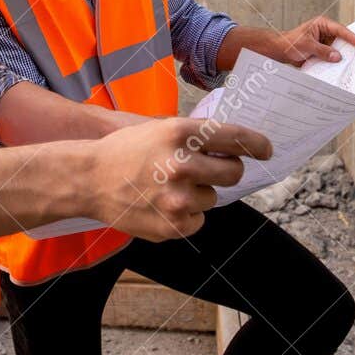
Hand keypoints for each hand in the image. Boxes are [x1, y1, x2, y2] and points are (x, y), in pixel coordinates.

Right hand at [85, 117, 272, 241]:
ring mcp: (177, 199)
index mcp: (180, 134)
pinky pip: (198, 220)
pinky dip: (187, 215)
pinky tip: (162, 205)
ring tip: (169, 188)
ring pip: (213, 198)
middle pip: (233, 173)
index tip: (266, 150)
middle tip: (211, 170)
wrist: (88, 180)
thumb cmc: (126, 151)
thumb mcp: (159, 129)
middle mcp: (181, 165)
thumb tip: (235, 146)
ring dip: (199, 194)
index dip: (257, 144)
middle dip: (227, 170)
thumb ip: (196, 136)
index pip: (235, 138)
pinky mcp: (172, 225)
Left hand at [274, 16, 354, 64]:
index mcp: (322, 24)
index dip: (350, 36)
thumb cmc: (290, 42)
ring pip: (339, 49)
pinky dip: (336, 62)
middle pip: (342, 40)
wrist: (281, 51)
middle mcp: (326, 33)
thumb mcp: (307, 45)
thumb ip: (322, 50)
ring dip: (343, 56)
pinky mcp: (324, 52)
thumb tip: (336, 56)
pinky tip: (341, 68)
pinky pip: (333, 57)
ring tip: (352, 63)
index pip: (340, 30)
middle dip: (349, 48)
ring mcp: (325, 43)